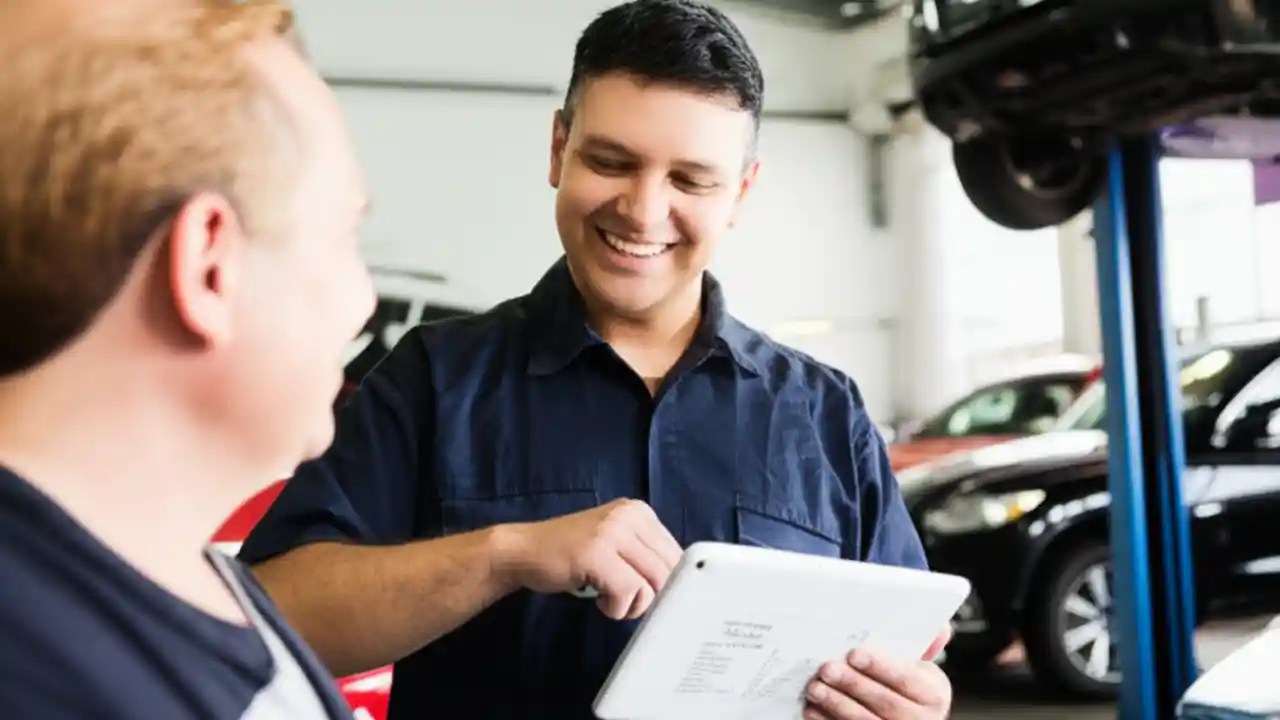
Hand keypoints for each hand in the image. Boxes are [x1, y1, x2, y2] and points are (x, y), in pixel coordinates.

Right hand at [494, 498, 682, 619]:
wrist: (522, 551)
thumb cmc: (569, 555)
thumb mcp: (615, 545)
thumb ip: (644, 557)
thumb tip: (679, 586)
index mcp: (638, 511)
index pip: (677, 554)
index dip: (667, 584)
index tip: (646, 595)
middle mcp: (629, 515)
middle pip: (669, 569)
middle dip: (651, 597)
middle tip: (626, 602)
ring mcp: (612, 532)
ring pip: (654, 582)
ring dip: (634, 605)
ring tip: (612, 601)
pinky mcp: (596, 553)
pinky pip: (629, 591)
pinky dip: (617, 608)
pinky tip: (600, 602)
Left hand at [803, 629, 952, 719]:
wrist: (908, 719)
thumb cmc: (909, 687)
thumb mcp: (921, 667)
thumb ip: (924, 645)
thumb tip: (939, 628)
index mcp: (934, 695)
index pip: (906, 679)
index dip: (880, 666)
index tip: (854, 654)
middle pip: (884, 703)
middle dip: (852, 684)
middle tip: (827, 668)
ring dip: (836, 704)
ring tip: (816, 688)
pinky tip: (813, 710)